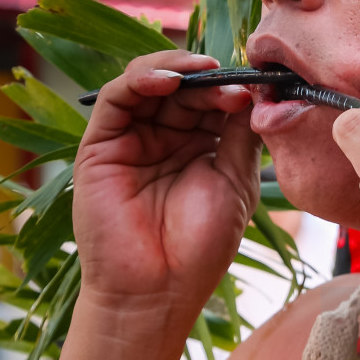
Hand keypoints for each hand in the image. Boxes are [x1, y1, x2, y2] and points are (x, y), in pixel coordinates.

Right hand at [73, 51, 261, 323]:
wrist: (157, 289)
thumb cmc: (200, 247)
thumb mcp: (235, 182)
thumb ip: (241, 135)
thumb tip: (256, 91)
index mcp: (198, 147)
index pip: (212, 100)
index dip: (232, 88)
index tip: (258, 88)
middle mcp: (164, 138)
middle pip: (183, 87)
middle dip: (209, 79)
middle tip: (233, 84)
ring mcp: (131, 139)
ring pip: (149, 82)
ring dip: (177, 69)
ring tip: (203, 72)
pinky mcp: (101, 143)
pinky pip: (117, 97)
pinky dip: (141, 79)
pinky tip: (168, 81)